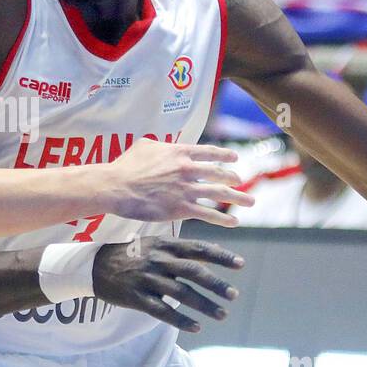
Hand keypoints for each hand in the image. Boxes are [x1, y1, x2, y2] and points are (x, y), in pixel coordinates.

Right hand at [94, 235, 244, 333]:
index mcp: (164, 245)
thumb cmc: (131, 254)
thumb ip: (180, 249)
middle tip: (233, 295)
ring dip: (204, 305)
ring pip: (181, 294)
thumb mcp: (154, 244)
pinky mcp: (136, 298)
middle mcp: (158, 261)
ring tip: (222, 314)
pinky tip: (196, 327)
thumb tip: (213, 253)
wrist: (94, 266)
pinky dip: (180, 320)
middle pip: (193, 272)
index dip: (220, 256)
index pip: (198, 248)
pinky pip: (162, 311)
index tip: (240, 264)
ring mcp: (147, 280)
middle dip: (215, 284)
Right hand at [103, 141, 253, 225]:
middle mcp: (187, 169)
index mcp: (180, 152)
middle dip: (233, 178)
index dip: (225, 156)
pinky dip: (223, 218)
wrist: (117, 187)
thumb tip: (163, 145)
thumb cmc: (126, 166)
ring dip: (238, 198)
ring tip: (250, 201)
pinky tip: (233, 221)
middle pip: (219, 173)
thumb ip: (160, 145)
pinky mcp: (181, 208)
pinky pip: (208, 214)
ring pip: (219, 193)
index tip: (235, 159)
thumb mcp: (144, 145)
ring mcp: (186, 189)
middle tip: (241, 182)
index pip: (209, 153)